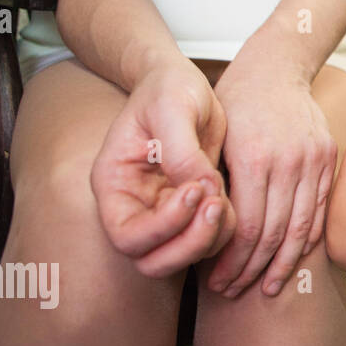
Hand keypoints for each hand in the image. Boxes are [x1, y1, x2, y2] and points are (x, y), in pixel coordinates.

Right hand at [90, 60, 235, 276]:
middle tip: (218, 205)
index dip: (164, 225)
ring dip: (213, 237)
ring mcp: (163, 215)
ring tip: (224, 196)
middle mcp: (135, 208)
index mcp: (114, 185)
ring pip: (184, 258)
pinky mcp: (191, 213)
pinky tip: (231, 197)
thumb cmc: (169, 90)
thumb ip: (182, 151)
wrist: (183, 84)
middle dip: (191, 243)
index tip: (195, 189)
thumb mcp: (172, 108)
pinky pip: (209, 240)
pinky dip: (226, 229)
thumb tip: (203, 190)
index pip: (127, 236)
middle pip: (153, 261)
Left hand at [205, 61, 336, 297]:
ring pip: (301, 228)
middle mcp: (287, 161)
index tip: (216, 281)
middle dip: (253, 270)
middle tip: (235, 291)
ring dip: (283, 264)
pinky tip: (291, 258)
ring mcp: (312, 160)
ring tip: (266, 287)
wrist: (275, 67)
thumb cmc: (233, 103)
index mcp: (253, 157)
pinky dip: (306, 240)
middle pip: (275, 234)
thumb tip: (206, 238)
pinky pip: (318, 210)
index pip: (247, 227)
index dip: (231, 261)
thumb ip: (213, 186)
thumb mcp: (211, 138)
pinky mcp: (326, 159)